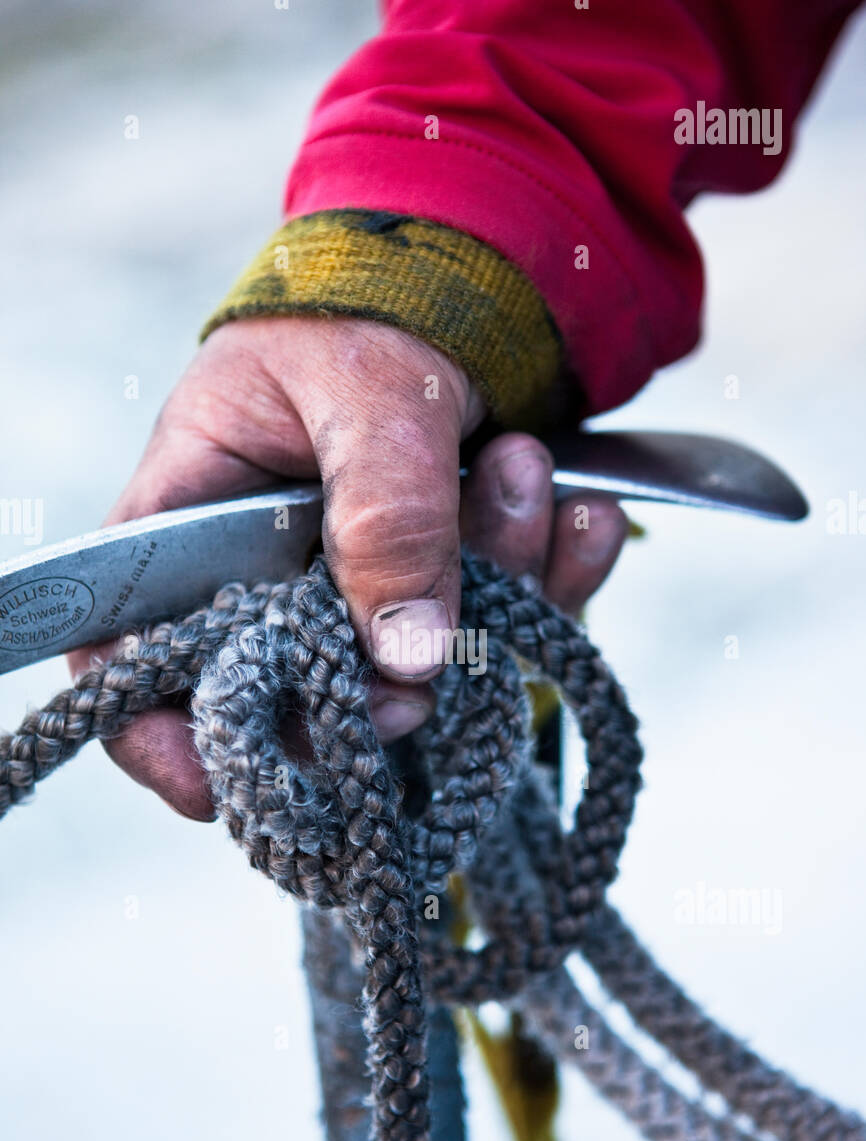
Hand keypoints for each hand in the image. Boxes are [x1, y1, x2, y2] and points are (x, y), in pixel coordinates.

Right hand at [69, 316, 626, 819]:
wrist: (464, 276)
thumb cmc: (370, 312)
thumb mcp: (369, 391)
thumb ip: (385, 512)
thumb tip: (407, 659)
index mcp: (194, 524)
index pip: (129, 653)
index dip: (160, 735)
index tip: (224, 789)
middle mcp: (271, 581)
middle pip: (300, 698)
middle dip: (394, 679)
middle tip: (458, 613)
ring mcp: (364, 601)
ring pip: (423, 675)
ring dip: (499, 592)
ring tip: (524, 472)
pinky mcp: (450, 599)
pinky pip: (507, 634)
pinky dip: (554, 581)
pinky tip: (584, 516)